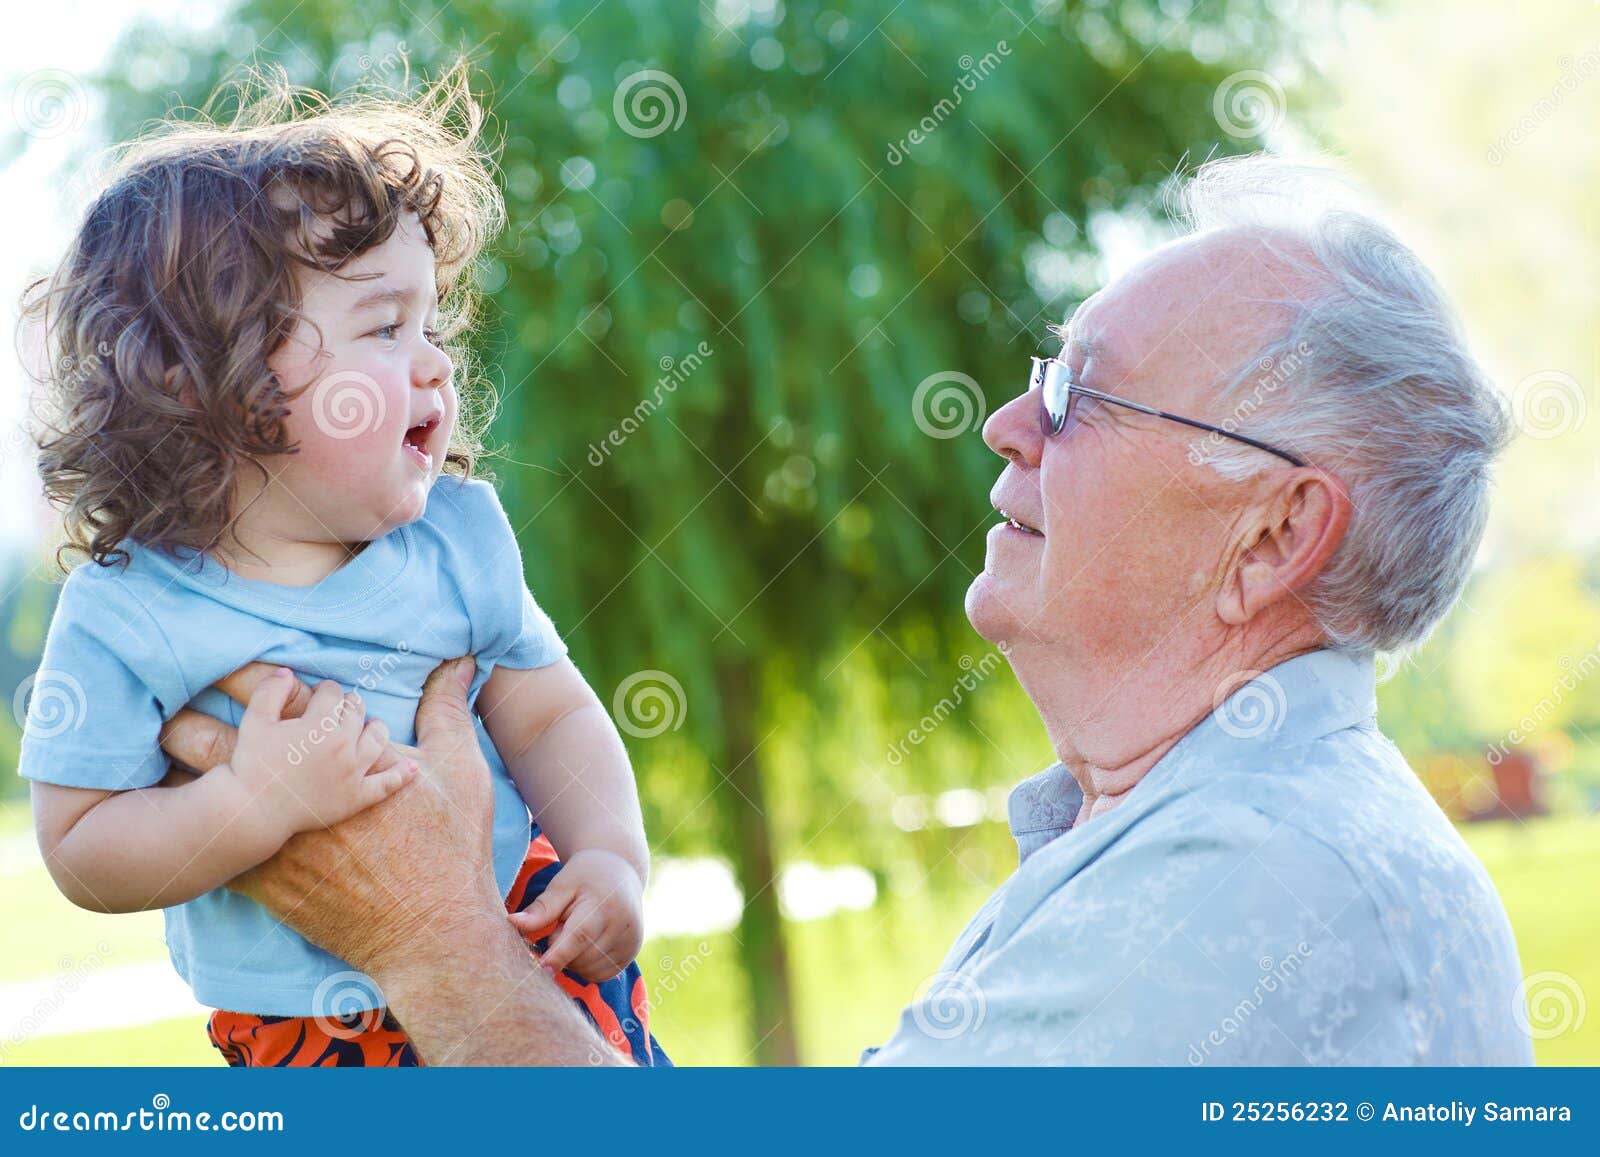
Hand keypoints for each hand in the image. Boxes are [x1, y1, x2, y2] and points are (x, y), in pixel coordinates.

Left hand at [161, 658, 499, 971]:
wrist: (429, 929)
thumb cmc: (450, 849)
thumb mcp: (462, 771)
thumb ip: (448, 712)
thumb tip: (462, 663)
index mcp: (346, 756)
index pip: (293, 702)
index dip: (257, 679)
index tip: (231, 664)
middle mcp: (304, 791)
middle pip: (229, 743)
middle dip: (198, 717)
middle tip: (172, 699)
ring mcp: (279, 839)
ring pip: (206, 793)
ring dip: (178, 767)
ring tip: (157, 746)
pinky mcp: (265, 880)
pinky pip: (205, 848)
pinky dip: (182, 830)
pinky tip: (159, 819)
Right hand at [220, 668, 415, 847]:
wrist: (253, 811)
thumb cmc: (252, 765)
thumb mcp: (254, 721)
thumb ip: (270, 691)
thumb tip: (287, 671)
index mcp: (320, 724)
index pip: (333, 694)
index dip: (325, 690)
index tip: (320, 695)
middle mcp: (343, 746)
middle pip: (357, 712)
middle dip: (348, 705)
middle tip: (340, 709)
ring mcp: (353, 773)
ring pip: (377, 740)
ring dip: (375, 728)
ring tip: (370, 726)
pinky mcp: (356, 798)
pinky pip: (386, 785)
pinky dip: (402, 775)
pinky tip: (413, 768)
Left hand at [511, 848, 644, 981]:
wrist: (620, 871)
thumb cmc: (585, 877)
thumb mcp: (562, 885)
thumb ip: (541, 909)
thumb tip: (512, 923)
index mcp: (605, 906)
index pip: (580, 937)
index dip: (558, 955)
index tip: (539, 968)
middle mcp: (623, 927)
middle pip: (581, 958)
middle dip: (562, 950)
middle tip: (563, 924)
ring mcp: (630, 943)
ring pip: (589, 970)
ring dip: (574, 960)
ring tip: (577, 930)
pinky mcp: (631, 953)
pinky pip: (601, 975)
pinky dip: (586, 966)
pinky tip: (586, 944)